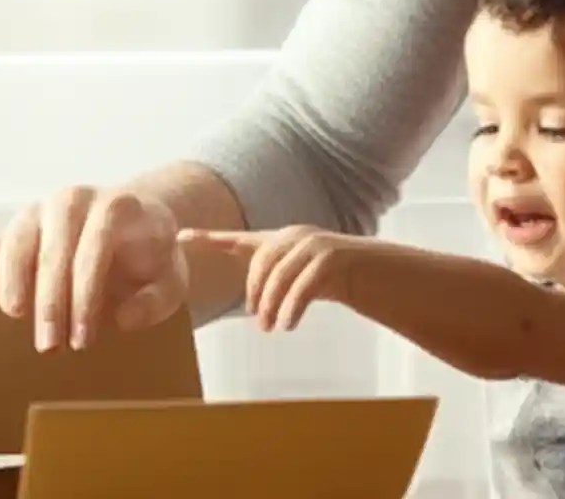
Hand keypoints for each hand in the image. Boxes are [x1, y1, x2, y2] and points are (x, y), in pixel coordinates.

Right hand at [0, 186, 189, 351]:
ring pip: (20, 242)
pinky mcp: (23, 221)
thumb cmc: (153, 260)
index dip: (86, 297)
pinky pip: (0, 243)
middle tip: (50, 347)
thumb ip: (158, 300)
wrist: (133, 228)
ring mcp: (46, 206)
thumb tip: (124, 319)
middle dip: (50, 303)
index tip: (83, 339)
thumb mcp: (171, 280)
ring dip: (15, 286)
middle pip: (56, 251)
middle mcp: (78, 198)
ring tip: (18, 321)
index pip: (97, 250)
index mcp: (120, 206)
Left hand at [178, 225, 368, 330]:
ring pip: (279, 276)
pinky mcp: (333, 258)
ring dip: (272, 305)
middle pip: (260, 263)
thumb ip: (280, 280)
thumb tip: (256, 306)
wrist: (383, 275)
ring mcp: (316, 244)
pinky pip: (301, 286)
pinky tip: (290, 324)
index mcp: (285, 240)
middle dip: (255, 293)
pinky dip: (292, 308)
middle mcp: (297, 236)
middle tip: (258, 321)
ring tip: (272, 327)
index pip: (241, 239)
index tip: (181, 237)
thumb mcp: (304, 278)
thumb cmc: (341, 281)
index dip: (210, 238)